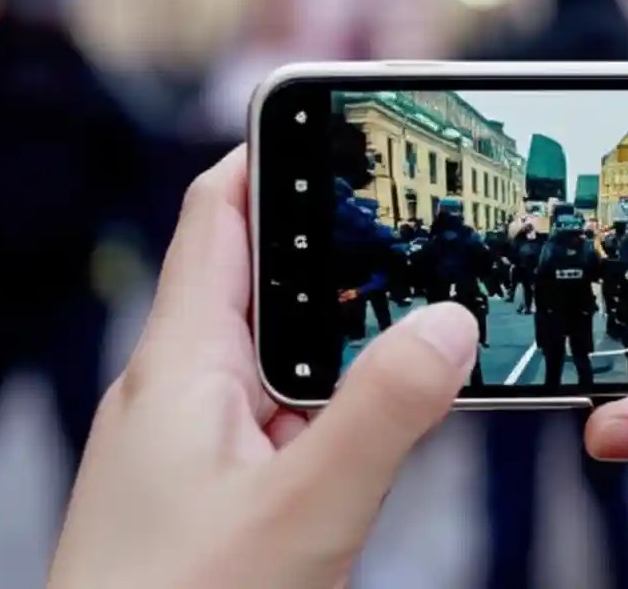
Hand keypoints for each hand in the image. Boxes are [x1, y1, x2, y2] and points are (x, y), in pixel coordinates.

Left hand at [48, 147, 477, 588]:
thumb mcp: (303, 509)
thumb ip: (381, 413)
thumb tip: (448, 324)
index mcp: (179, 365)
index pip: (216, 217)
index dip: (269, 152)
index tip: (335, 118)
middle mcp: (181, 391)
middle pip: (259, 277)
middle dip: (333, 240)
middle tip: (412, 211)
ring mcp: (198, 445)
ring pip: (280, 354)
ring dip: (346, 328)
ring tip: (423, 302)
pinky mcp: (218, 492)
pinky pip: (285, 416)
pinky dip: (340, 398)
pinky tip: (386, 413)